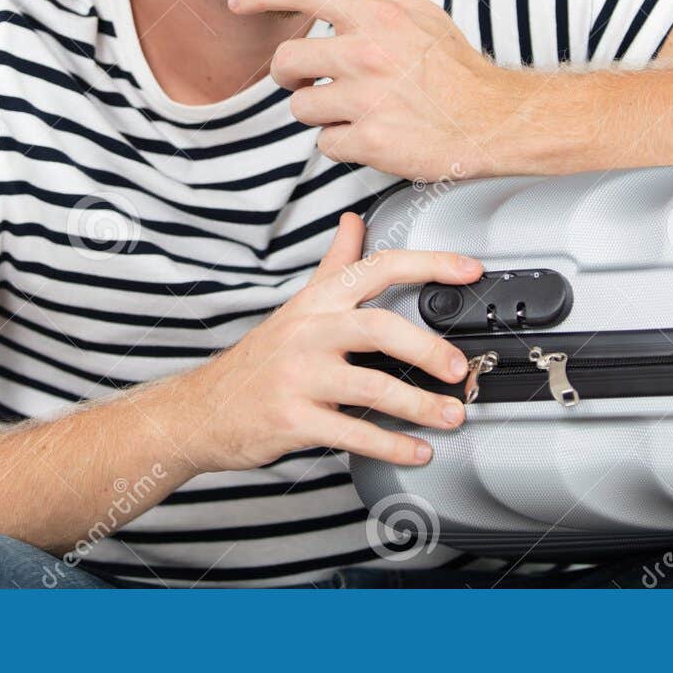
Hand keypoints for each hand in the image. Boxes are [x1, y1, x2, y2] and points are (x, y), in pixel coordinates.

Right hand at [180, 212, 479, 471]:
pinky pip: (353, 434)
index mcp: (317, 303)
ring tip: (451, 416)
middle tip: (458, 367)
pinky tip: (417, 450)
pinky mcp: (293, 420)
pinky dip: (391, 446)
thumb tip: (354, 222)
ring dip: (419, 406)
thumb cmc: (260, 359)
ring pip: (371, 387)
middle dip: (427, 347)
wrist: (203, 409)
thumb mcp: (298, 305)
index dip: (428, 264)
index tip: (469, 270)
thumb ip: (334, 264)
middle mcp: (309, 333)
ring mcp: (299, 377)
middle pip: (378, 327)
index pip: (376, 268)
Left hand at [228, 0, 515, 179]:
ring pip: (301, 107)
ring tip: (356, 109)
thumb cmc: (455, 68)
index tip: (238, 0)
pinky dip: (342, 144)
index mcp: (376, 17)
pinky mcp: (370, 140)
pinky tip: (370, 133)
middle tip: (312, 80)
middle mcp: (366, 54)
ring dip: (321, 113)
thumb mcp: (421, 12)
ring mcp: (366, 99)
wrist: (494, 121)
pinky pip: (324, 144)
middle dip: (291, 75)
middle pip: (286, 61)